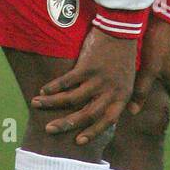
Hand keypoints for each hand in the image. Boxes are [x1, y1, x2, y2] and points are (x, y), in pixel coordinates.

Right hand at [33, 26, 136, 145]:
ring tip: (36, 104)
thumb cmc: (124, 54)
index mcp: (122, 95)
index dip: (93, 132)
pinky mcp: (88, 66)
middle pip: (87, 114)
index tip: (77, 141)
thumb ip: (133, 96)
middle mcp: (111, 90)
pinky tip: (42, 90)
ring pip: (72, 98)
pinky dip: (53, 87)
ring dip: (52, 104)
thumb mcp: (132, 77)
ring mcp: (99, 79)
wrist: (121, 29)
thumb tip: (133, 112)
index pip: (108, 120)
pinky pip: (67, 81)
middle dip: (66, 124)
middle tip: (49, 129)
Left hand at [128, 17, 169, 114]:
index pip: (158, 99)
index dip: (144, 102)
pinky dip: (143, 61)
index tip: (127, 102)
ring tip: (123, 74)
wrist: (168, 14)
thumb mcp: (150, 69)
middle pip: (155, 86)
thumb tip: (133, 112)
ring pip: (153, 72)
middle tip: (122, 89)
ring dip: (141, 73)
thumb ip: (142, 90)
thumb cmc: (161, 44)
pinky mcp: (165, 47)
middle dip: (141, 88)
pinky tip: (130, 58)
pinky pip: (152, 60)